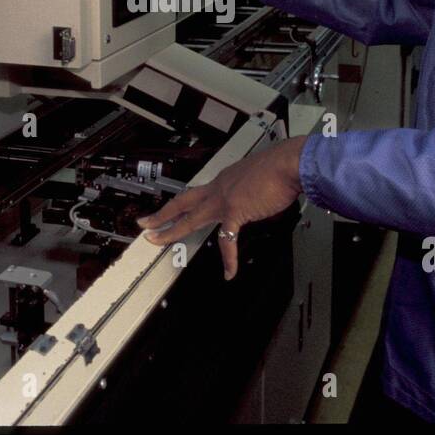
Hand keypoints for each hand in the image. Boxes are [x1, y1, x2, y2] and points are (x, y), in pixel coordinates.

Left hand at [137, 135, 307, 279]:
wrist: (289, 163)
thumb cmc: (281, 167)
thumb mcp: (258, 176)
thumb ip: (251, 190)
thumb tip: (256, 198)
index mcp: (224, 180)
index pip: (197, 193)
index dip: (182, 203)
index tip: (171, 209)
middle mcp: (219, 188)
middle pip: (182, 203)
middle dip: (162, 214)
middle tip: (145, 223)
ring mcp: (224, 200)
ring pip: (190, 218)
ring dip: (172, 231)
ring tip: (157, 241)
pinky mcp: (236, 211)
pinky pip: (229, 240)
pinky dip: (230, 258)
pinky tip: (229, 271)